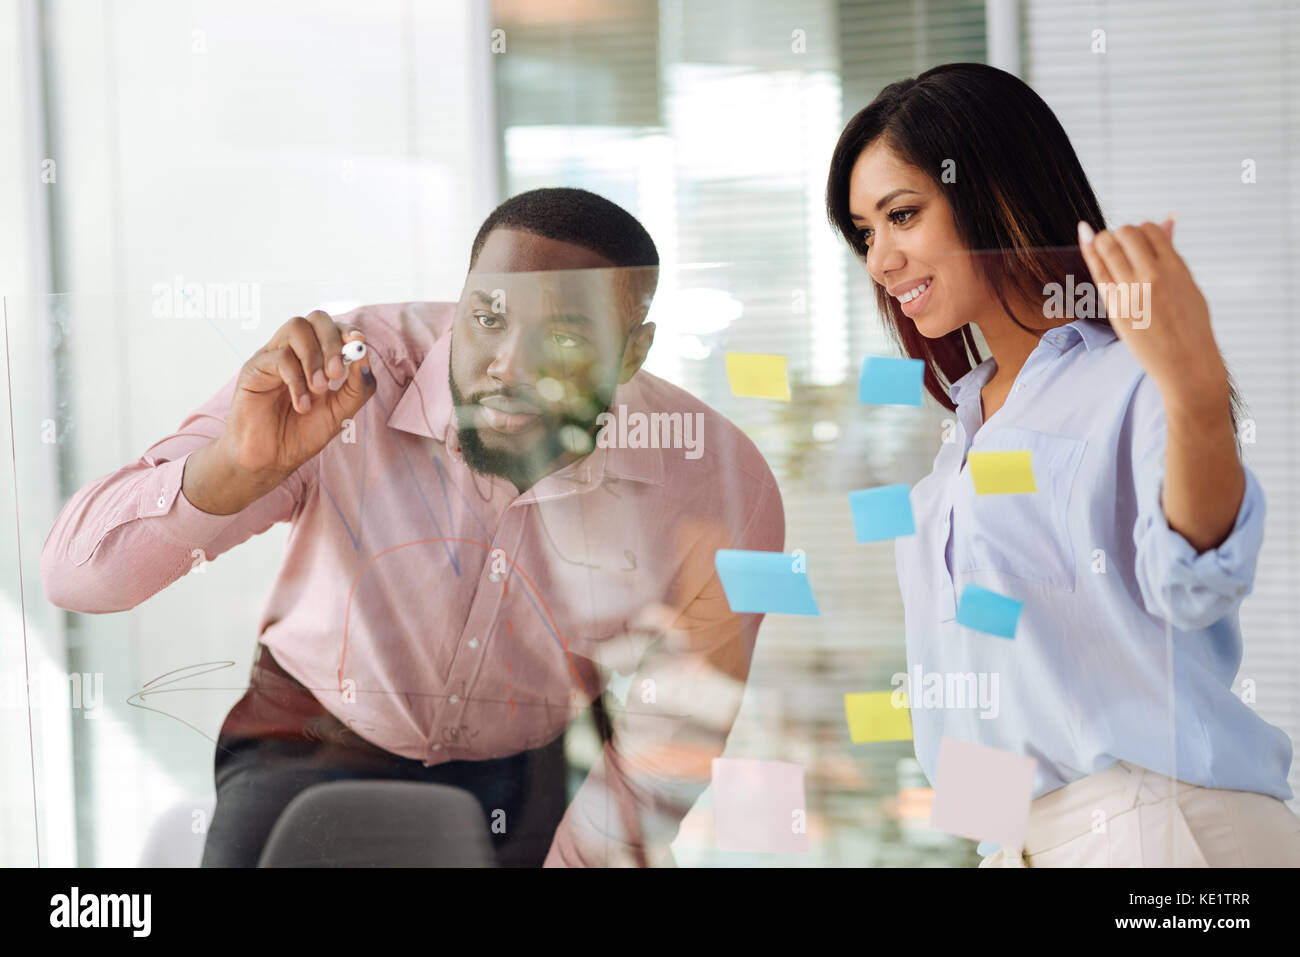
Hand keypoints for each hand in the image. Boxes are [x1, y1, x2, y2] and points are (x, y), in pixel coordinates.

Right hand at [217, 310, 375, 479]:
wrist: (270, 460)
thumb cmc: (303, 434)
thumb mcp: (341, 412)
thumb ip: (357, 387)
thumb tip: (365, 356)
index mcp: (316, 357)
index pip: (334, 326)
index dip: (348, 330)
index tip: (358, 345)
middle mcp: (294, 350)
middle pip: (316, 318)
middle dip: (332, 342)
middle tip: (336, 374)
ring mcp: (273, 356)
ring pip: (296, 328)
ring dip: (313, 358)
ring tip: (318, 391)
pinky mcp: (254, 369)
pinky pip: (280, 358)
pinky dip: (297, 381)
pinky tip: (301, 405)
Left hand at [1077, 216, 1228, 409]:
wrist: (1186, 363)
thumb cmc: (1190, 325)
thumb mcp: (1187, 283)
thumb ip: (1171, 252)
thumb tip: (1168, 217)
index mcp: (1175, 267)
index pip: (1149, 229)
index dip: (1140, 231)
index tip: (1138, 244)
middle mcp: (1153, 276)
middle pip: (1124, 234)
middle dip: (1119, 235)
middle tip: (1120, 249)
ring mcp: (1132, 291)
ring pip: (1106, 247)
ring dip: (1102, 242)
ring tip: (1106, 249)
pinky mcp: (1116, 307)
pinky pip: (1098, 271)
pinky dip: (1091, 253)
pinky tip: (1086, 240)